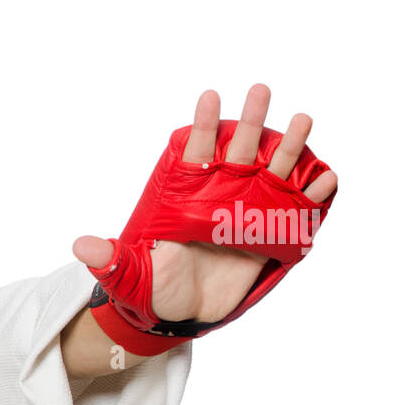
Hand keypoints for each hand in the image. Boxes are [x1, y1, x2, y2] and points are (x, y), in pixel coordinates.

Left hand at [72, 84, 338, 322]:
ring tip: (302, 119)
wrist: (177, 315)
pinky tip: (325, 181)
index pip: (195, 152)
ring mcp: (250, 212)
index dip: (203, 126)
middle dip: (251, 119)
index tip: (208, 95)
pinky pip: (298, 211)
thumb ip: (108, 258)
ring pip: (275, 170)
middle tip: (259, 89)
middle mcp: (221, 196)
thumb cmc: (150, 288)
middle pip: (240, 148)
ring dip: (290, 145)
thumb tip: (80, 246)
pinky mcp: (272, 237)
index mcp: (187, 197)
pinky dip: (314, 196)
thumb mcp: (127, 274)